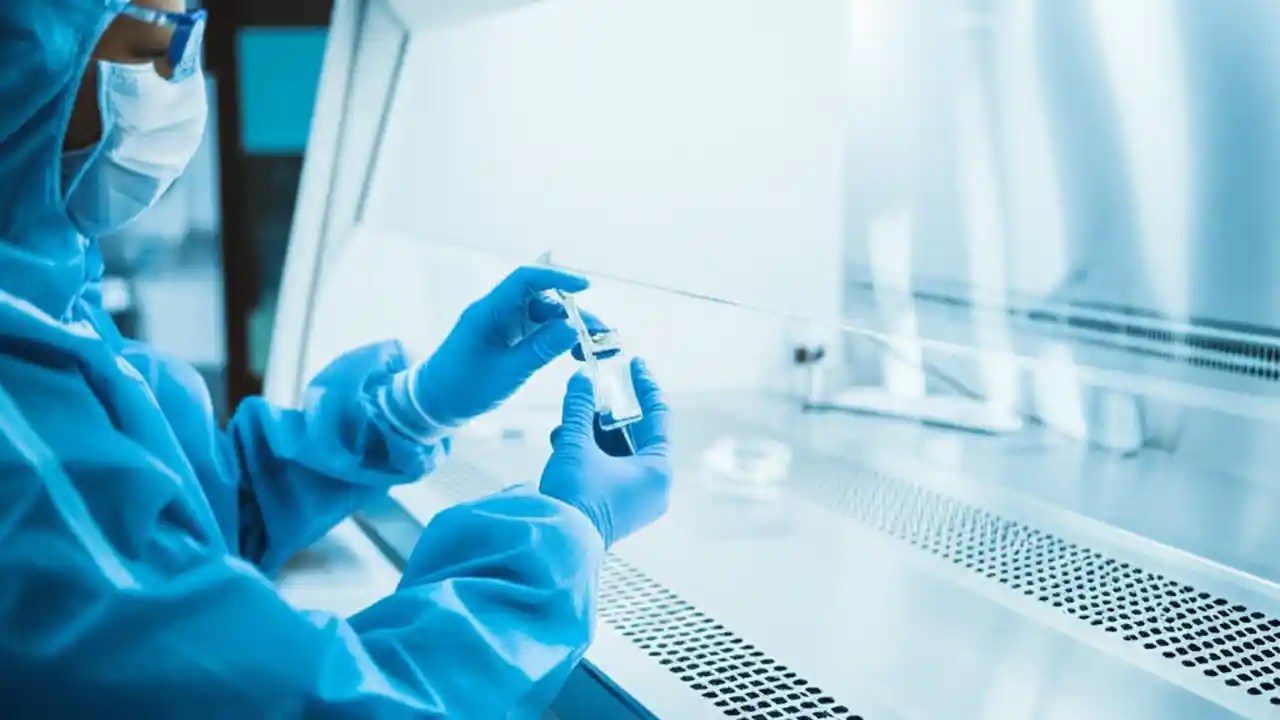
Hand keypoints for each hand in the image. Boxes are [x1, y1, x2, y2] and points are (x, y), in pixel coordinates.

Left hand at [412, 266, 590, 428]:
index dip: (557, 277)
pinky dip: (559, 337)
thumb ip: (542, 349)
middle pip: (543, 297)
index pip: (525, 279)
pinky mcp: (509, 337)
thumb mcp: (507, 372)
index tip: (586, 287)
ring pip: (545, 314)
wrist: (434, 403)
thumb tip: (575, 327)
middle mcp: (498, 311)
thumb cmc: (463, 387)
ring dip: (570, 326)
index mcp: (488, 311)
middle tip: (602, 332)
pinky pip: (540, 329)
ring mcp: (504, 323)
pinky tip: (575, 350)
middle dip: (574, 310)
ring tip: (595, 345)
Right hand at [540, 359, 671, 547]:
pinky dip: (593, 454)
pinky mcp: (620, 510)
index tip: (634, 364)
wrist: (554, 545)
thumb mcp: (576, 444)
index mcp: (658, 470)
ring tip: (571, 418)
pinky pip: (613, 471)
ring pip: (622, 453)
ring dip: (596, 433)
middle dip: (612, 411)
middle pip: (640, 434)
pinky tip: (566, 440)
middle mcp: (655, 487)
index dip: (645, 386)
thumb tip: (582, 377)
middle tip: (597, 387)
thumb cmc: (575, 497)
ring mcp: (639, 501)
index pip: (659, 416)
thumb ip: (580, 408)